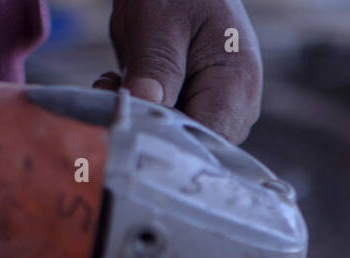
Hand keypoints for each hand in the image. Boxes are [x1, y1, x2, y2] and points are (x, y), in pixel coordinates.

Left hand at [95, 0, 261, 143]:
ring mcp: (215, 109)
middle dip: (148, 126)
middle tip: (111, 91)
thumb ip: (156, 66)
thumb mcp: (161, 22)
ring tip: (113, 81)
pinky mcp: (192, 107)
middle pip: (192, 144)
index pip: (207, 138)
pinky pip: (165, 124)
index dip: (167, 137)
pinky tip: (118, 83)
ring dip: (139, 117)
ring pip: (175, 137)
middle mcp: (234, 106)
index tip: (128, 113)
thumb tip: (144, 107)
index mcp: (237, 85)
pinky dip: (138, 110)